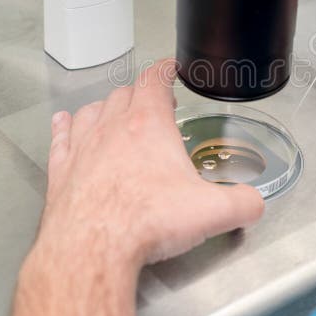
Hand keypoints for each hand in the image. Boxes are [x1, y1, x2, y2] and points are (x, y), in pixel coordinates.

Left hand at [32, 59, 263, 265]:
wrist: (92, 247)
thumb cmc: (144, 221)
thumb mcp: (212, 212)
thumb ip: (242, 203)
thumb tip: (254, 204)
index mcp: (148, 125)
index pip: (154, 79)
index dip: (165, 69)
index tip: (170, 67)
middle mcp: (112, 128)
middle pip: (124, 93)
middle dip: (141, 92)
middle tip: (153, 98)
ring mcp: (83, 147)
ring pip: (92, 110)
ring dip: (105, 106)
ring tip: (113, 108)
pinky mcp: (62, 171)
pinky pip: (61, 137)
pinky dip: (64, 126)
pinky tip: (63, 123)